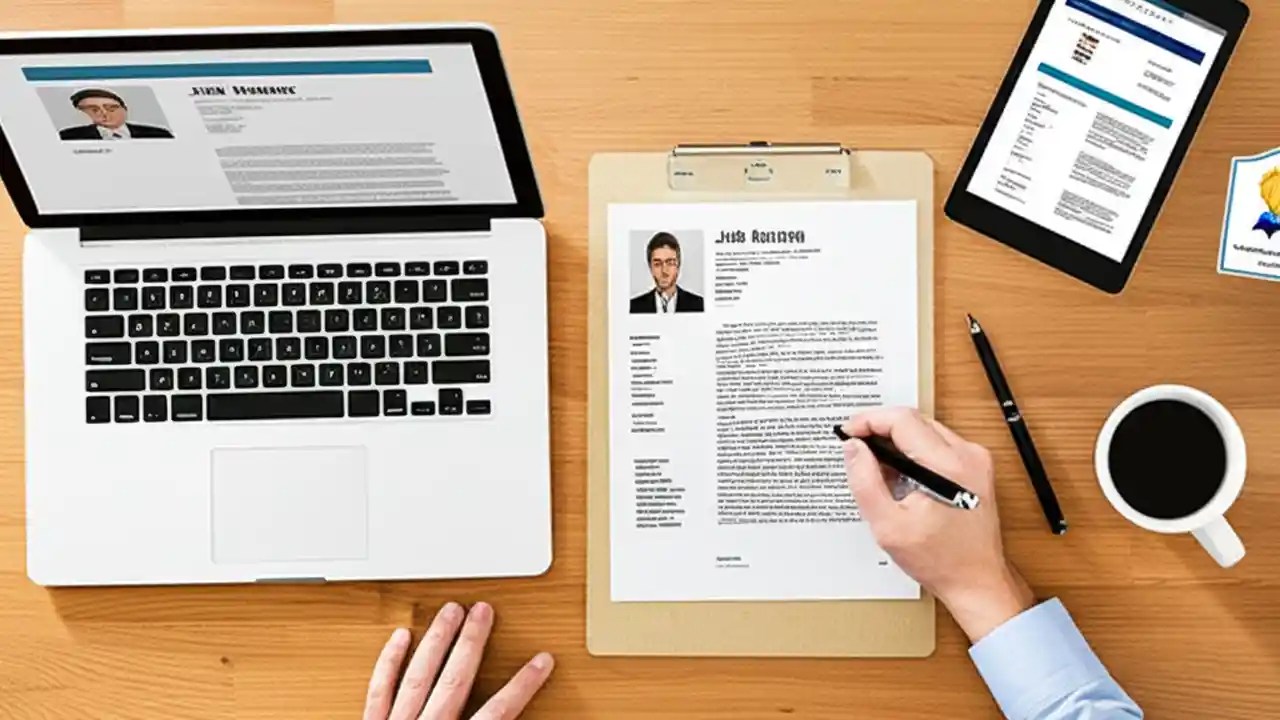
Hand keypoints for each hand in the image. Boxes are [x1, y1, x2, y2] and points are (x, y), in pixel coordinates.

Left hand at [363, 602, 553, 719]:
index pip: (497, 714)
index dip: (522, 686)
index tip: (541, 663)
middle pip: (455, 680)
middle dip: (472, 642)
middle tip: (485, 612)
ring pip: (419, 676)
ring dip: (437, 641)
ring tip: (450, 612)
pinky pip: (378, 693)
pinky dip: (388, 664)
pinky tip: (398, 639)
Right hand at [840, 408, 1035, 641]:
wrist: (977, 581)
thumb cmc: (941, 560)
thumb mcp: (888, 525)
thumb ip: (865, 481)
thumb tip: (853, 449)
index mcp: (948, 466)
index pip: (902, 420)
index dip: (869, 420)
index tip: (850, 432)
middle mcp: (967, 456)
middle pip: (914, 420)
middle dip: (880, 429)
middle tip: (857, 448)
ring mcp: (975, 461)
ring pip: (925, 430)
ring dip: (897, 441)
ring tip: (878, 468)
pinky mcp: (976, 468)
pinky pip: (938, 445)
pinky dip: (915, 452)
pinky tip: (901, 477)